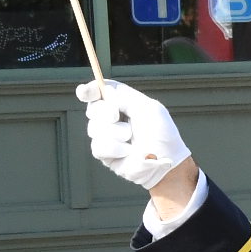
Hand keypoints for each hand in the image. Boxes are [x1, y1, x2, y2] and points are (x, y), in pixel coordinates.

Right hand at [77, 79, 191, 189]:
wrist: (166, 162)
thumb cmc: (162, 134)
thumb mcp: (149, 109)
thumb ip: (127, 98)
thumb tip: (107, 91)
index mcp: (122, 103)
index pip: (100, 92)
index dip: (89, 90)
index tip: (84, 92)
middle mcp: (111, 118)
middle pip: (93, 108)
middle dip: (105, 112)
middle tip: (116, 116)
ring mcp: (106, 136)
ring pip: (94, 128)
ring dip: (115, 132)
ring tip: (131, 138)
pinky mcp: (105, 154)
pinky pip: (99, 146)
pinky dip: (115, 148)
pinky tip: (127, 151)